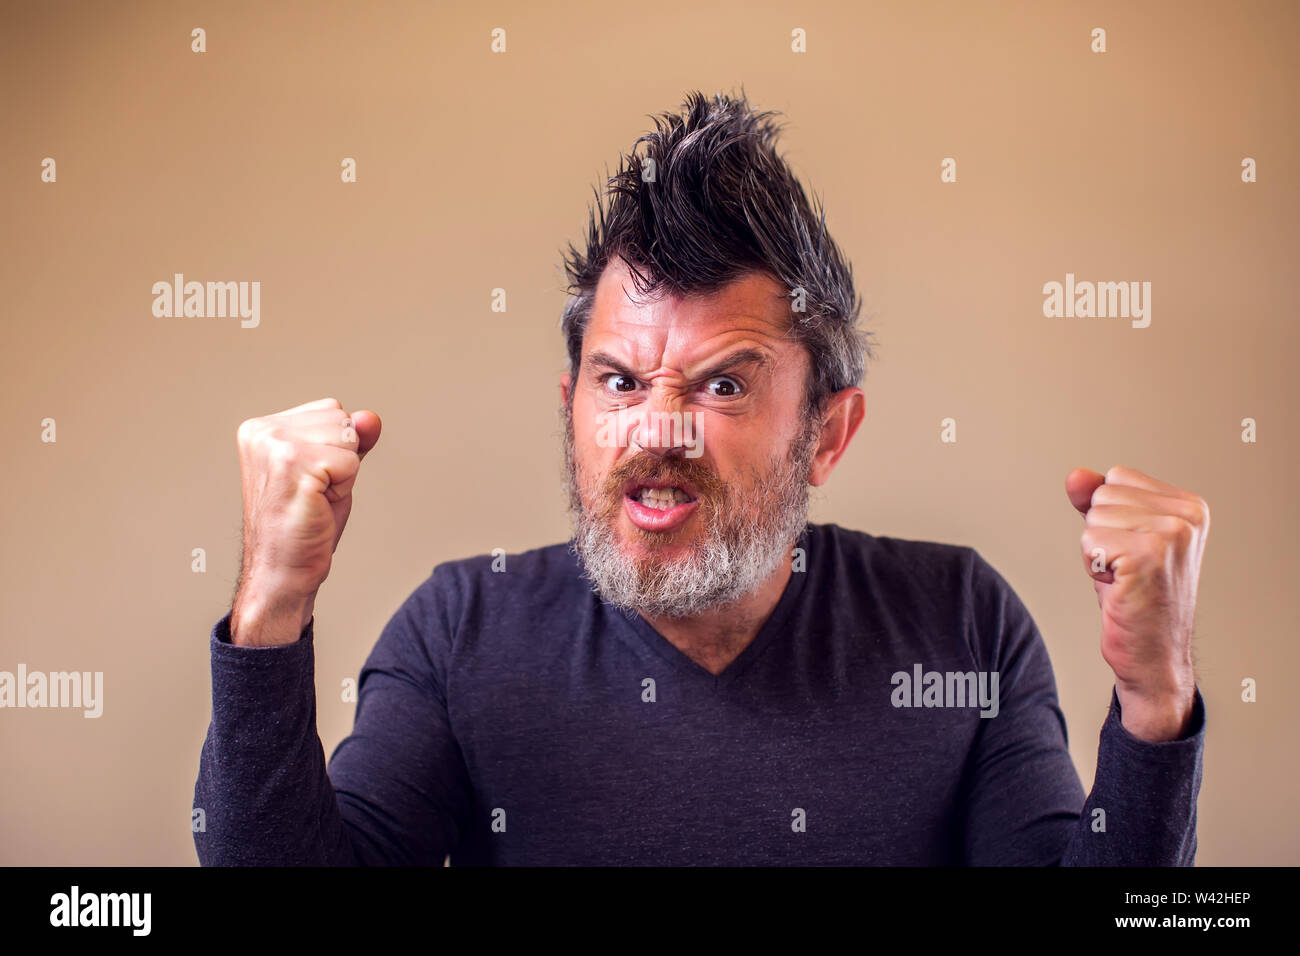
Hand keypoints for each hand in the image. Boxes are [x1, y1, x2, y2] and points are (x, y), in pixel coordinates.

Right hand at [232, 398, 381, 645]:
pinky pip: (350, 461)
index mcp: (262, 428)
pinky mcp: (292, 463)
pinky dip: (344, 487)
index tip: (312, 481)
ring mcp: (274, 445)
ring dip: (343, 472)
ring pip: (348, 437)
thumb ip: (351, 439)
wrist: (282, 571)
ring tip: (315, 498)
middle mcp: (262, 431)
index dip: (336, 449)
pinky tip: (318, 504)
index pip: (332, 411)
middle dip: (342, 457)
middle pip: (341, 418)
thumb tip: (370, 417)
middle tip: (315, 493)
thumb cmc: (303, 525)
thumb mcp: (332, 471)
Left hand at [1065, 465, 1208, 741]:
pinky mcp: (1149, 556)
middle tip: (1127, 569)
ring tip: (1125, 578)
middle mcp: (1188, 516)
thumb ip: (1097, 501)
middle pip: (1102, 495)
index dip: (1110, 517)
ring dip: (1097, 553)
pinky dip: (1094, 568)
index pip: (1116, 478)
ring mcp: (1172, 534)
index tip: (1132, 551)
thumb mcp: (1117, 538)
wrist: (1154, 656)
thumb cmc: (1137, 598)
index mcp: (1189, 505)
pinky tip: (1120, 588)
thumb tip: (1075, 475)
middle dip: (1101, 534)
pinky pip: (1089, 542)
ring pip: (1093, 519)